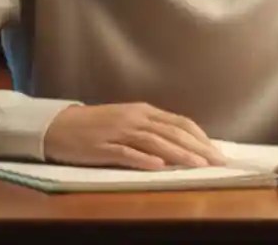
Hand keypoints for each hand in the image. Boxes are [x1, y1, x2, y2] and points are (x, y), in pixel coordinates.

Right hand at [43, 103, 227, 170]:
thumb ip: (153, 130)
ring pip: (155, 142)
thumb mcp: (128, 121)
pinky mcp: (103, 147)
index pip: (179, 122)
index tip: (217, 151)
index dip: (200, 137)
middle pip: (172, 132)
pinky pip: (127, 153)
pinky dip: (144, 160)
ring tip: (198, 165)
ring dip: (179, 154)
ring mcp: (119, 132)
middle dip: (198, 148)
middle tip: (217, 162)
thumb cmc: (97, 125)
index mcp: (144, 110)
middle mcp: (135, 118)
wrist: (60, 126)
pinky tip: (159, 167)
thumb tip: (182, 145)